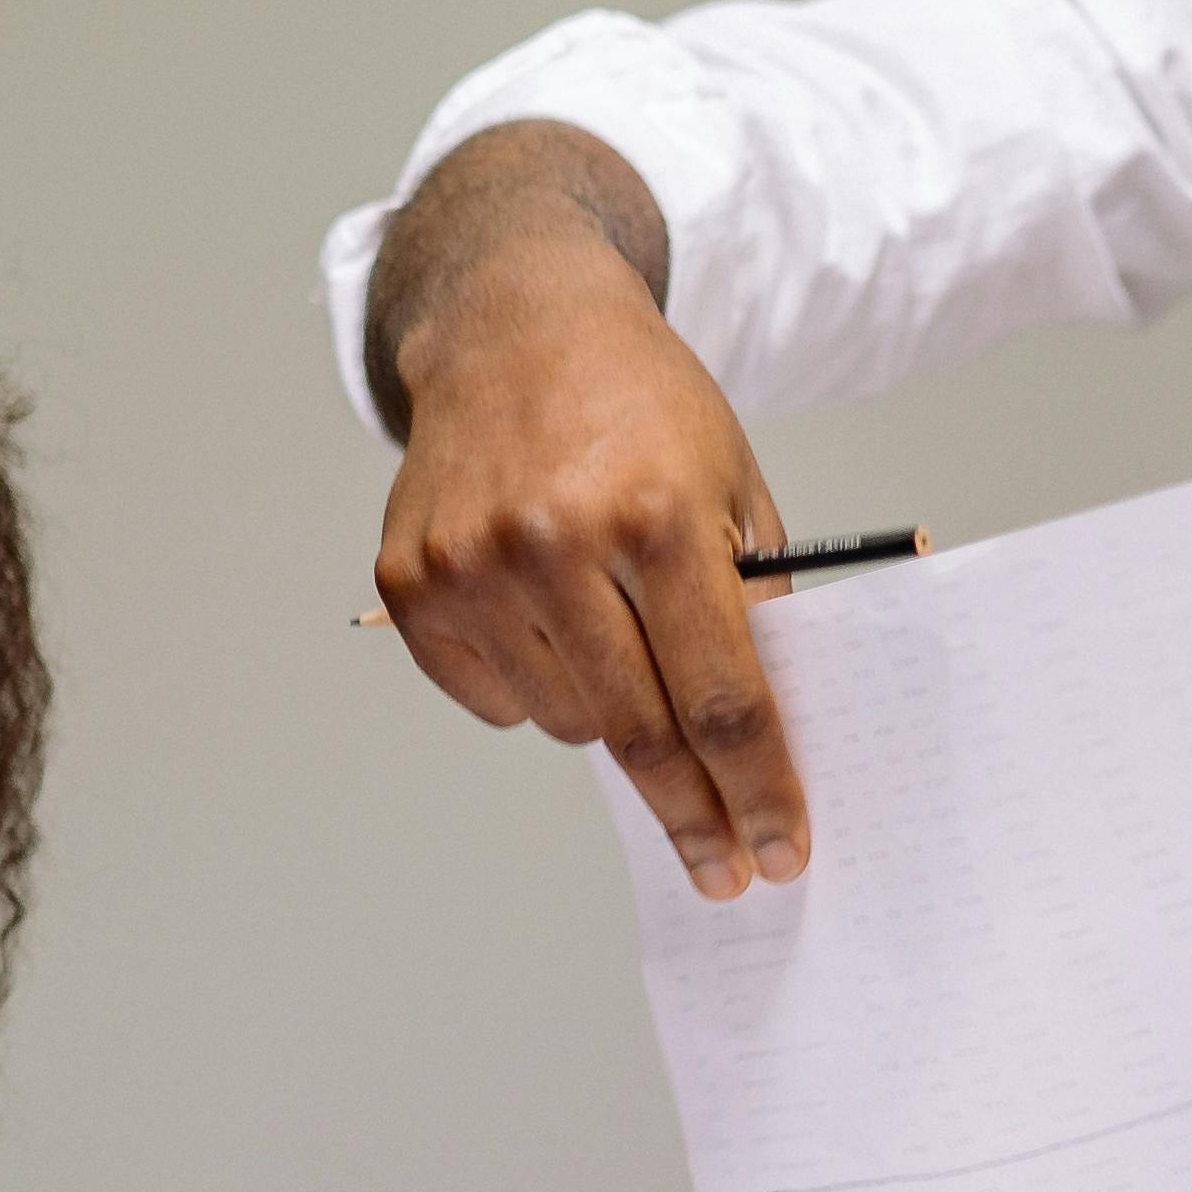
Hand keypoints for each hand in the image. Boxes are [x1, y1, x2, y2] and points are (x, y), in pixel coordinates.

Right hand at [378, 227, 809, 897]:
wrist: (516, 324)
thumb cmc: (639, 405)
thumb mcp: (731, 482)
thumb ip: (752, 600)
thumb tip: (757, 739)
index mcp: (656, 514)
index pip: (719, 694)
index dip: (756, 788)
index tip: (779, 851)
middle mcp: (555, 541)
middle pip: (640, 732)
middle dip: (695, 812)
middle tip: (725, 866)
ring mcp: (472, 564)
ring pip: (566, 723)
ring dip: (609, 715)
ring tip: (616, 639)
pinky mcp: (412, 581)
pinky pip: (494, 701)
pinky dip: (534, 687)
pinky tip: (547, 619)